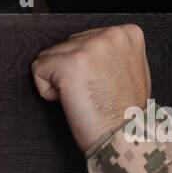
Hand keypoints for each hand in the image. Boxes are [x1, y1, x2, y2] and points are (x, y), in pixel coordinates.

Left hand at [30, 24, 151, 153]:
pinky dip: (47, 90)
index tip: (101, 83)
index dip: (86, 65)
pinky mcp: (69, 65)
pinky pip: (38, 69)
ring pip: (51, 56)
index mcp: (127, 34)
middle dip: (71, 70)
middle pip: (67, 45)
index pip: (84, 39)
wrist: (123, 138)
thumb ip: (115, 53)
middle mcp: (110, 36)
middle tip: (92, 92)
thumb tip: (93, 48)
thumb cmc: (124, 113)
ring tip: (84, 97)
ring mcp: (89, 48)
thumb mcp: (132, 71)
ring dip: (59, 80)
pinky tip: (71, 100)